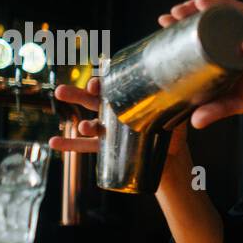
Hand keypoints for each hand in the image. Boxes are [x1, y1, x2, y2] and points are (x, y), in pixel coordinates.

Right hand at [47, 76, 188, 159]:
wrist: (171, 160)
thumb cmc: (173, 133)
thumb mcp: (177, 115)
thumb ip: (179, 101)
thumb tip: (188, 89)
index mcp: (130, 99)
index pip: (112, 85)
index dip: (101, 82)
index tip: (96, 83)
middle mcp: (116, 112)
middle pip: (93, 100)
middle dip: (78, 95)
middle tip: (62, 92)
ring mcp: (110, 130)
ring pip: (88, 122)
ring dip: (77, 120)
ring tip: (78, 126)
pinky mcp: (107, 149)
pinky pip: (85, 147)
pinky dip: (69, 145)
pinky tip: (54, 143)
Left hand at [158, 0, 242, 129]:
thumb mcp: (239, 103)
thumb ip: (217, 109)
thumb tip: (194, 121)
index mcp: (239, 47)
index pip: (214, 24)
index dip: (190, 18)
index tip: (167, 19)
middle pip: (226, 12)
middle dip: (200, 6)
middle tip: (178, 11)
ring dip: (223, 9)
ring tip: (203, 8)